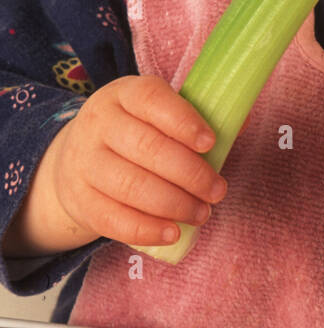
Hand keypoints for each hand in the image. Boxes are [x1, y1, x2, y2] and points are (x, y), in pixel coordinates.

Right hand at [48, 74, 227, 246]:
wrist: (77, 161)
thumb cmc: (136, 134)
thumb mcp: (159, 115)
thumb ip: (198, 118)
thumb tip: (241, 121)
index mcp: (124, 94)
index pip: (151, 100)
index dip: (183, 121)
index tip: (210, 143)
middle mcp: (99, 123)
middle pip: (146, 148)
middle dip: (190, 173)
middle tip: (218, 190)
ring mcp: (84, 162)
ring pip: (131, 186)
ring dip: (175, 204)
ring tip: (202, 213)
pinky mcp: (80, 200)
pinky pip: (113, 219)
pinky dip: (147, 229)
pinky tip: (173, 233)